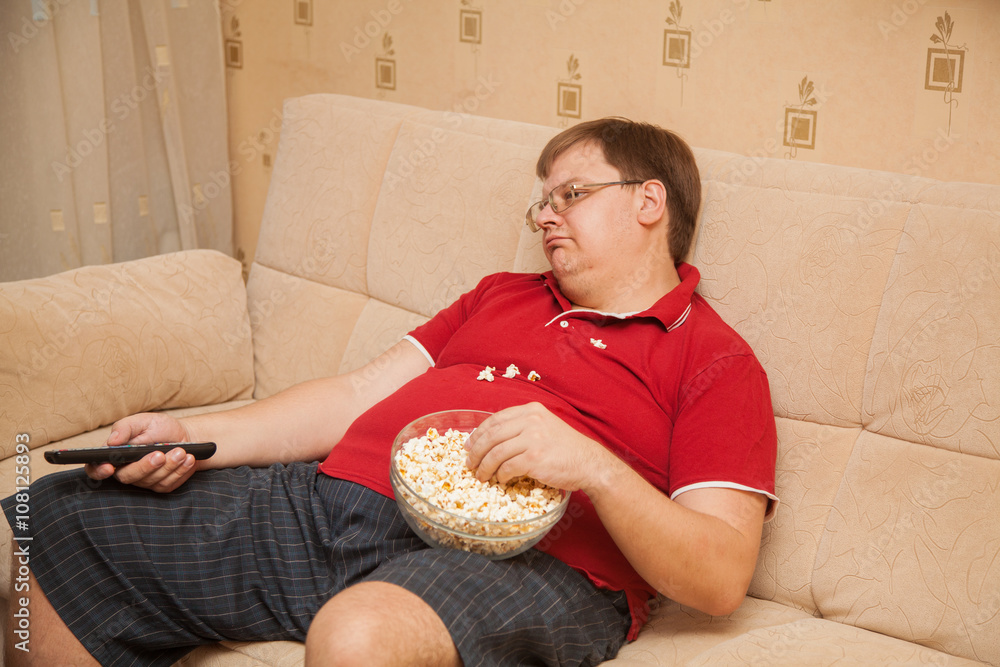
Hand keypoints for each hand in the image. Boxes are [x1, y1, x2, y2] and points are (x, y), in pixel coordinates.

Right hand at [85, 413, 196, 492]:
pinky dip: (180, 471)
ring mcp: (144, 481)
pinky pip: (168, 483)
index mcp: (114, 455)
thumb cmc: (159, 427)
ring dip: (168, 466)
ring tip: (181, 451)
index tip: (109, 467)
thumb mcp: (142, 421)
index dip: (98, 471)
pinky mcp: (162, 485)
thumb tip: (112, 441)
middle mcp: (126, 471)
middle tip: (160, 454)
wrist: (185, 435)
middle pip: (128, 477)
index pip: (95, 469)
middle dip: (145, 466)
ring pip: (151, 481)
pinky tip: (189, 459)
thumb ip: (125, 428)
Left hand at [463, 403, 611, 491]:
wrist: (589, 463)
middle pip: (491, 435)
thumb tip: (492, 439)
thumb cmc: (566, 448)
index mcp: (531, 410)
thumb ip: (522, 427)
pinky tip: (500, 480)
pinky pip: (507, 467)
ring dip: (484, 467)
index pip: (495, 419)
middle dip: (476, 452)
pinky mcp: (535, 458)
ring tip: (481, 476)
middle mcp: (531, 421)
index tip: (469, 445)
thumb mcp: (545, 426)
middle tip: (470, 464)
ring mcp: (533, 439)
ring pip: (496, 453)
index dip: (478, 434)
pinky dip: (500, 475)